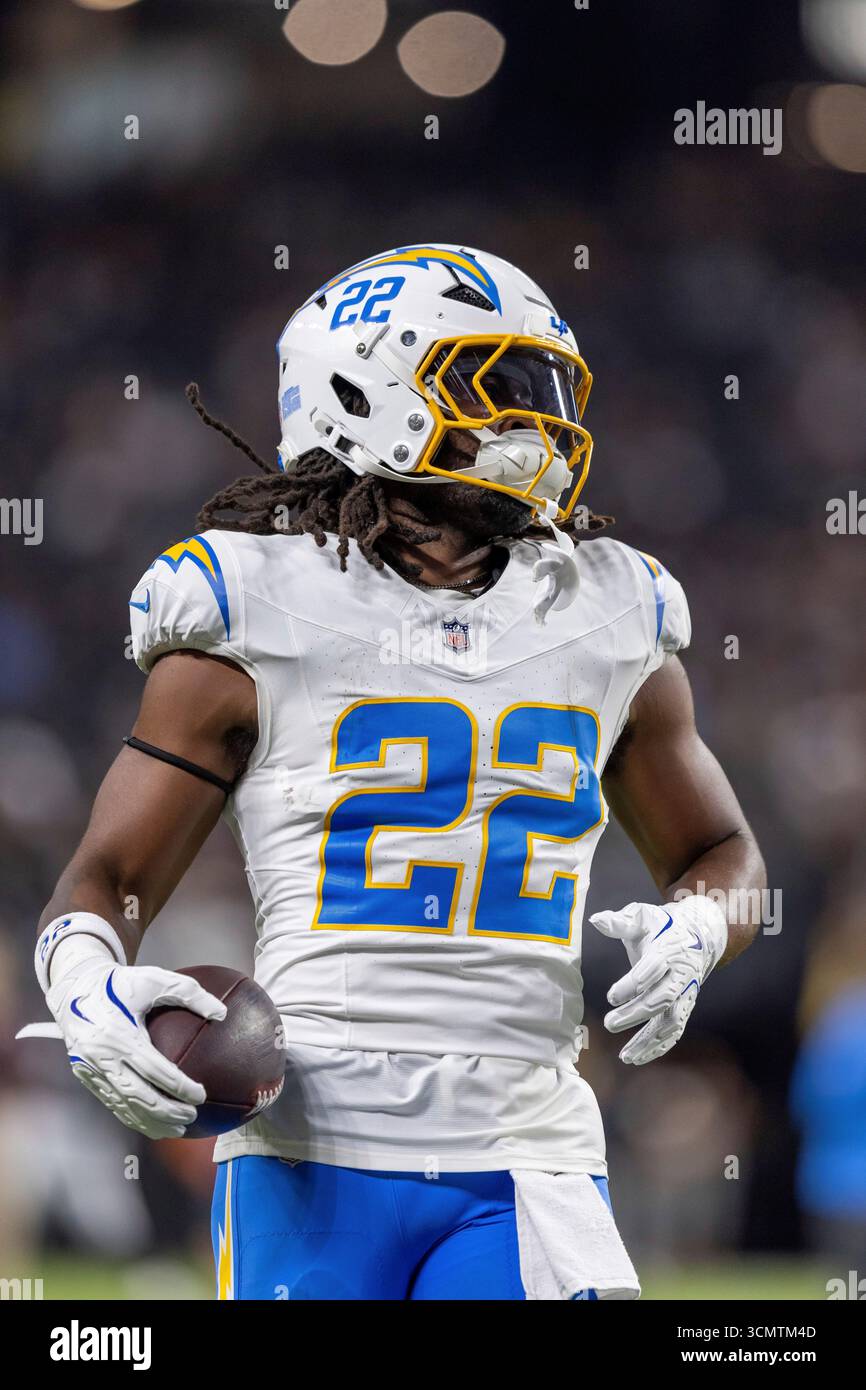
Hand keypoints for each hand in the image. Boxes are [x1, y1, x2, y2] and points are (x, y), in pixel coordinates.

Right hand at [18, 960, 225, 1138]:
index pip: (155, 1069)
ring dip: (151, 1122)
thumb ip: (191, 993)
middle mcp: (102, 1056)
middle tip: (192, 1116)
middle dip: (167, 1111)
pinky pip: (112, 1102)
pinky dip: (133, 1116)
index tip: (201, 1095)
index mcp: (119, 1034)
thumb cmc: (121, 983)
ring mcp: (91, 1070)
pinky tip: (152, 1123)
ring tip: (178, 1129)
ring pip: (124, 1105)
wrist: (76, 988)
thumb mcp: (156, 979)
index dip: (179, 1086)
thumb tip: (222, 1013)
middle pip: (139, 1095)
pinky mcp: (85, 1076)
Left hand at [589, 898, 727, 1065]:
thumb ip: (620, 921)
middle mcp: (682, 975)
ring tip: (625, 1056)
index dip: (633, 983)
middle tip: (609, 1024)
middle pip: (661, 998)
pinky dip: (659, 1046)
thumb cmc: (662, 926)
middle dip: (635, 1013)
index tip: (611, 996)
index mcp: (669, 950)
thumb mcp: (642, 916)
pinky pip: (675, 1031)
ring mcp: (686, 993)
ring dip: (648, 1040)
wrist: (698, 935)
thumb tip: (596, 920)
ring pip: (671, 1022)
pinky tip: (638, 1057)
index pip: (653, 968)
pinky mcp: (686, 1006)